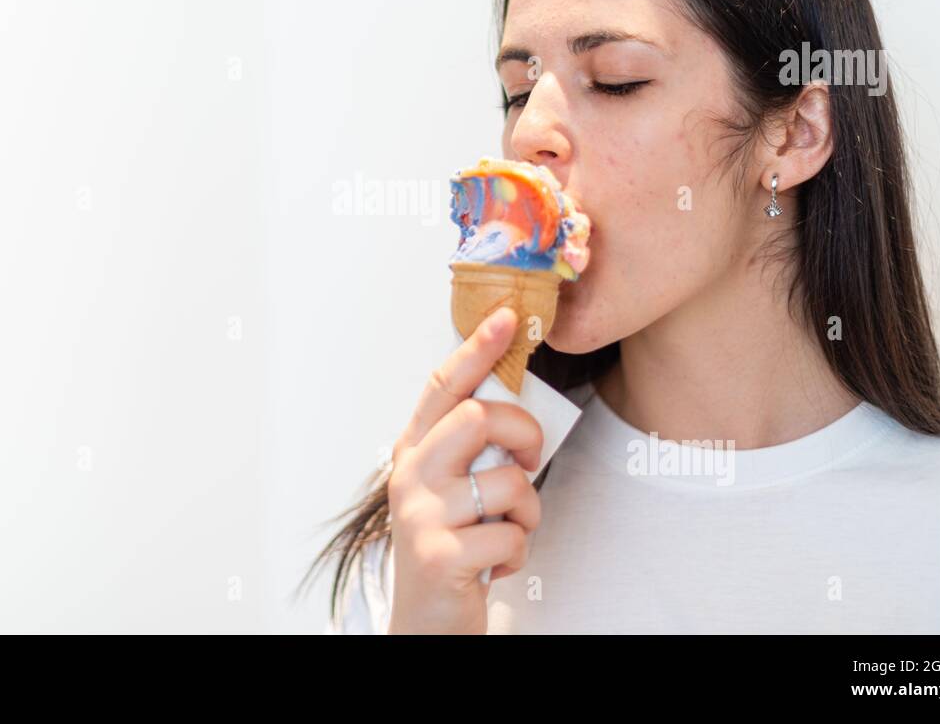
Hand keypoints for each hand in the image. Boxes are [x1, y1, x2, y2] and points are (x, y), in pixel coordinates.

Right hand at [385, 307, 543, 633]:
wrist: (425, 622)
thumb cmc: (447, 545)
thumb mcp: (449, 488)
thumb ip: (468, 448)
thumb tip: (514, 400)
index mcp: (414, 451)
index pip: (444, 386)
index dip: (476, 348)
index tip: (508, 316)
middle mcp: (411, 475)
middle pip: (479, 419)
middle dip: (524, 435)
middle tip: (528, 460)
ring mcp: (422, 515)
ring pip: (506, 482)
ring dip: (528, 510)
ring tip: (511, 527)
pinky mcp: (441, 555)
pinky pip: (512, 535)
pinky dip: (520, 551)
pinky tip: (498, 563)